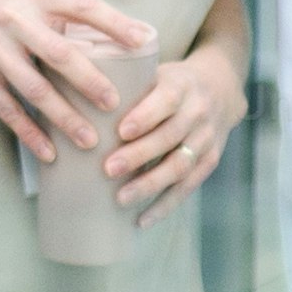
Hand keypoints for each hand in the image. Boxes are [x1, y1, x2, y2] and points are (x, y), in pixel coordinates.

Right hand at [0, 0, 154, 159]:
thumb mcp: (25, 2)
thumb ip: (61, 17)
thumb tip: (120, 41)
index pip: (82, 5)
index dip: (115, 22)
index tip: (144, 41)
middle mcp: (13, 19)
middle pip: (59, 53)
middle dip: (90, 81)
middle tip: (115, 105)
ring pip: (34, 89)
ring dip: (64, 117)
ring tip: (89, 140)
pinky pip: (8, 109)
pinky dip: (30, 133)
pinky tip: (49, 151)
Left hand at [103, 39, 245, 215]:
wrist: (220, 90)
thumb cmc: (169, 84)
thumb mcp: (156, 72)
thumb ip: (126, 85)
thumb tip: (71, 100)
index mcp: (181, 86)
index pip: (166, 100)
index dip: (146, 116)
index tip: (121, 131)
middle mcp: (198, 112)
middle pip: (171, 136)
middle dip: (140, 155)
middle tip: (108, 169)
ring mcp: (207, 138)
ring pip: (181, 165)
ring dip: (150, 184)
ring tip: (121, 198)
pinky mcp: (210, 161)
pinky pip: (188, 186)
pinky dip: (165, 205)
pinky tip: (142, 219)